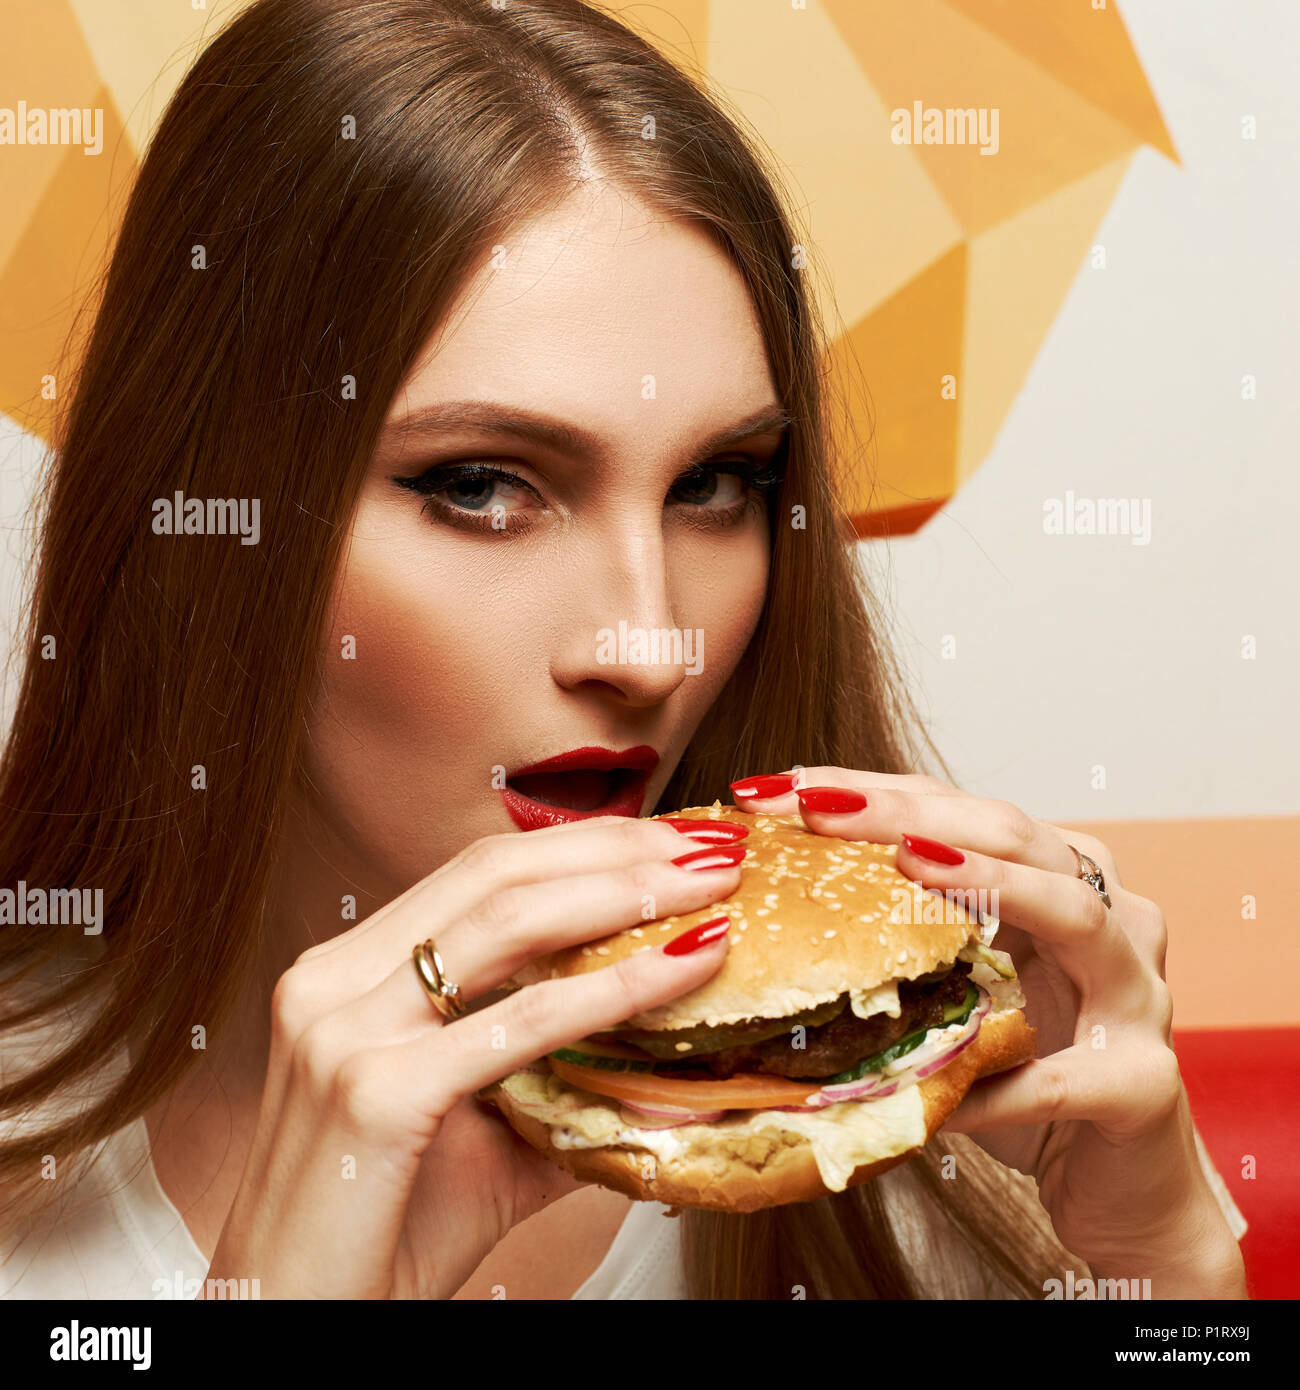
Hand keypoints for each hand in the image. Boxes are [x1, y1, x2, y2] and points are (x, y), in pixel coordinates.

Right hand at [202, 815, 740, 1298]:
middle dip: (615, 848)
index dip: (583, 843)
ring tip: (710, 885)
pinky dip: (611, 989)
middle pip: (496, 872)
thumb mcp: (478, 1129)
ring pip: (507, 923)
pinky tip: (681, 970)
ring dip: (624, 893)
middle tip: (710, 846)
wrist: (299, 1321)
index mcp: (350, 970)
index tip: (671, 839)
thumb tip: (670, 1063)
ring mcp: (343, 1029)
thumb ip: (559, 1079)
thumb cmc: (385, 1226)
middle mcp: (334, 980)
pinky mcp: (375, 1090)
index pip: (480, 871)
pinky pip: (518, 1023)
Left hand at [731, 768, 1247, 1297]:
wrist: (1122, 1186)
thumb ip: (897, 947)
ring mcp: (1136, 996)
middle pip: (1012, 832)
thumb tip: (767, 916)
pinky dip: (1000, 1085)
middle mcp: (1107, 918)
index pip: (955, 813)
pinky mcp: (1144, 1085)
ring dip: (989, 881)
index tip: (778, 787)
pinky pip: (1066, 1076)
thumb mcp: (954, 995)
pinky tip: (938, 1098)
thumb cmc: (1025, 1073)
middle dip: (907, 812)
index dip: (869, 791)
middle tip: (816, 804)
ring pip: (1074, 913)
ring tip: (908, 864)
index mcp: (1052, 881)